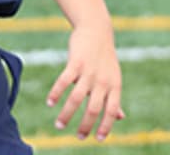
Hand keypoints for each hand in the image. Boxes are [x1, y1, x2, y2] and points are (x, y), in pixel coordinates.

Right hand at [47, 24, 124, 140]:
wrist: (97, 30)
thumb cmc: (104, 58)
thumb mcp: (113, 78)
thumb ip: (114, 98)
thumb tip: (120, 117)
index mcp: (114, 86)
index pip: (111, 111)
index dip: (105, 126)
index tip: (97, 139)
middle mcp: (103, 81)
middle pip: (93, 109)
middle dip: (85, 126)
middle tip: (77, 137)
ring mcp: (89, 72)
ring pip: (76, 98)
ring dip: (67, 114)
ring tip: (59, 125)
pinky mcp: (75, 63)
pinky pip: (64, 82)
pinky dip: (56, 94)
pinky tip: (49, 103)